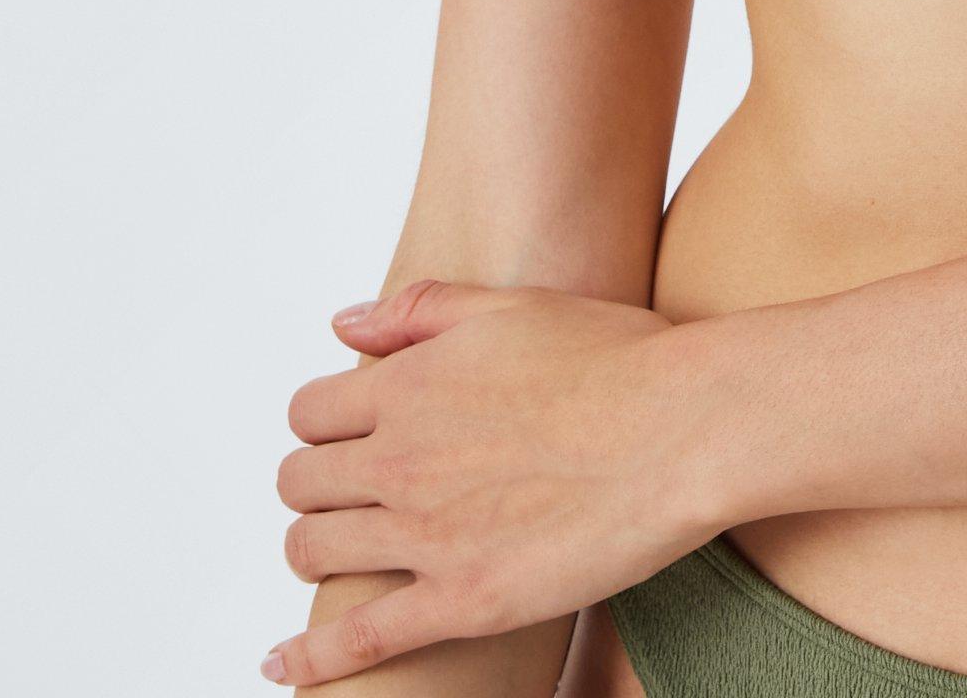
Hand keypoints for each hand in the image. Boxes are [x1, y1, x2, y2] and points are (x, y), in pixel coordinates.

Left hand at [265, 279, 718, 684]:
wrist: (683, 428)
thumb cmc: (617, 359)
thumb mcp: (512, 305)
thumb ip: (419, 310)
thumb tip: (341, 322)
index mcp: (411, 385)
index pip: (312, 410)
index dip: (324, 420)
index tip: (348, 432)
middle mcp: (401, 458)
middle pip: (301, 481)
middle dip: (315, 483)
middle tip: (349, 491)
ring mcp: (426, 535)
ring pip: (312, 550)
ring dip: (313, 547)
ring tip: (336, 549)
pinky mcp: (461, 601)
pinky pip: (357, 639)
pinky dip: (308, 657)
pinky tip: (284, 664)